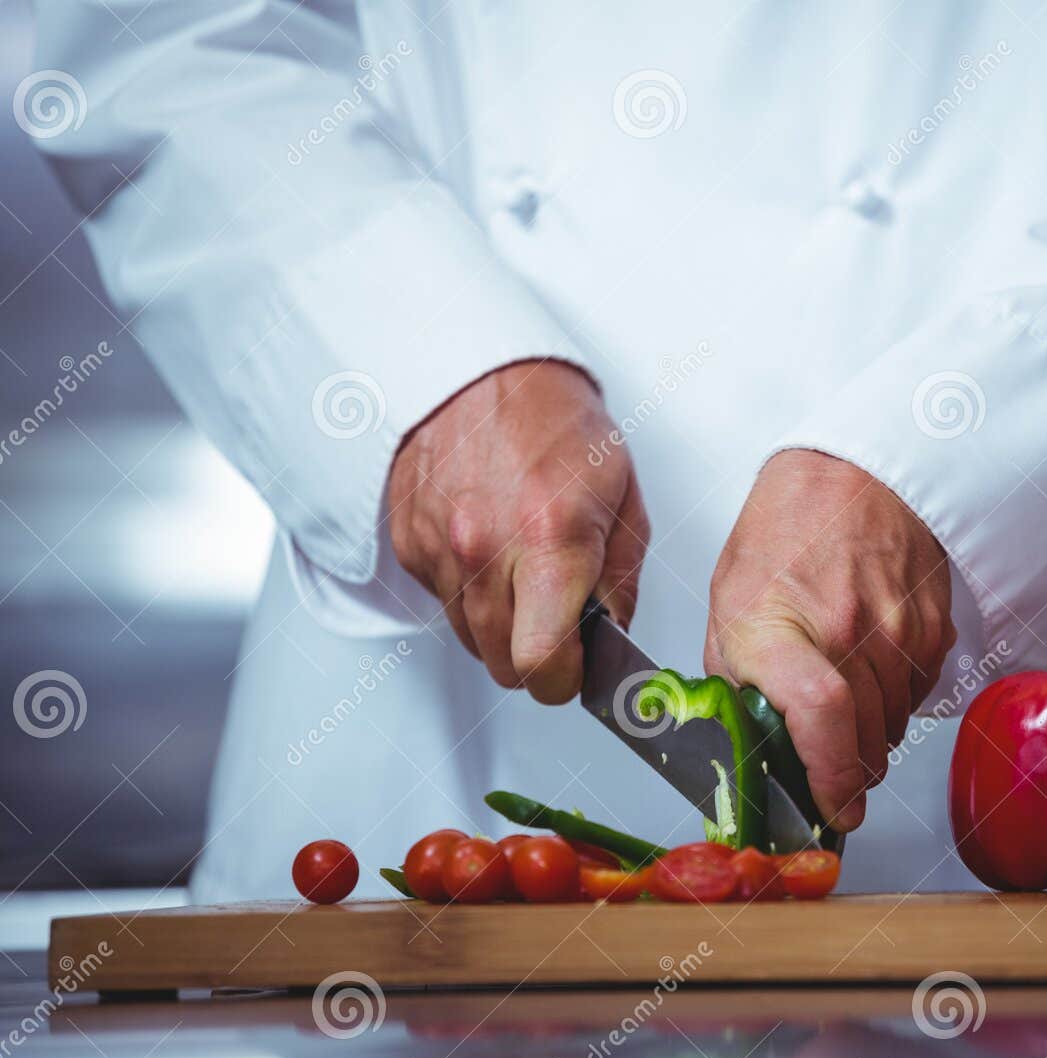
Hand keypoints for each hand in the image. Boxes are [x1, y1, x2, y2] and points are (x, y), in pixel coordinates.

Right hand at [386, 360, 648, 701]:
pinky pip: (446, 604)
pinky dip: (473, 595)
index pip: (543, 665)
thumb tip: (614, 640)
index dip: (567, 681)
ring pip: (474, 642)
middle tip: (561, 624)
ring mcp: (440, 550)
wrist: (480, 372)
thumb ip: (622, 582)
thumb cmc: (558, 427)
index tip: (581, 668)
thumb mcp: (622, 499)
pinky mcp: (410, 547)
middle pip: (506, 667)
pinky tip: (492, 551)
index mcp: (550, 540)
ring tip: (526, 576)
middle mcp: (485, 551)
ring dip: (505, 629)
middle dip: (540, 660)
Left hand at [706, 450, 954, 830]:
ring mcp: (897, 629)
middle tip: (826, 769)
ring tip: (842, 700)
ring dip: (869, 736)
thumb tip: (748, 748)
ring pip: (893, 728)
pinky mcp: (932, 628)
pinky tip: (869, 668)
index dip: (830, 777)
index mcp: (777, 625)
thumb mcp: (728, 603)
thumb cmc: (784, 530)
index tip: (830, 806)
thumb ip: (736, 681)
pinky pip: (918, 697)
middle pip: (863, 742)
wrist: (853, 472)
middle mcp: (844, 629)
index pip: (819, 716)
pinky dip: (895, 701)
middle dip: (844, 771)